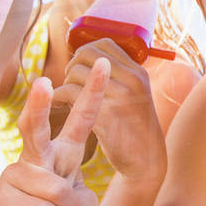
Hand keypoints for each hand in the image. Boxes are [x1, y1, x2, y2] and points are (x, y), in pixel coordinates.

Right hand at [0, 59, 108, 205]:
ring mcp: (16, 175)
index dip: (93, 91)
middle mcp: (35, 156)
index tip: (106, 64)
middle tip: (43, 81)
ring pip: (56, 191)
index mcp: (62, 151)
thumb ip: (79, 202)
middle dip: (39, 105)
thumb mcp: (78, 205)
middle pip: (35, 127)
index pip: (80, 117)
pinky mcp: (5, 199)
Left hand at [54, 38, 163, 178]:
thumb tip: (84, 57)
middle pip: (86, 54)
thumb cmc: (134, 128)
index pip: (104, 43)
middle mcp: (132, 79)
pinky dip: (58, 98)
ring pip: (76, 73)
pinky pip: (70, 94)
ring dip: (64, 85)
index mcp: (138, 72)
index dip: (85, 52)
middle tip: (70, 83)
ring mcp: (120, 96)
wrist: (147, 161)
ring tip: (65, 99)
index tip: (79, 67)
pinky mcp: (105, 115)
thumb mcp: (136, 95)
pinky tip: (58, 106)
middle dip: (71, 66)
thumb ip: (119, 76)